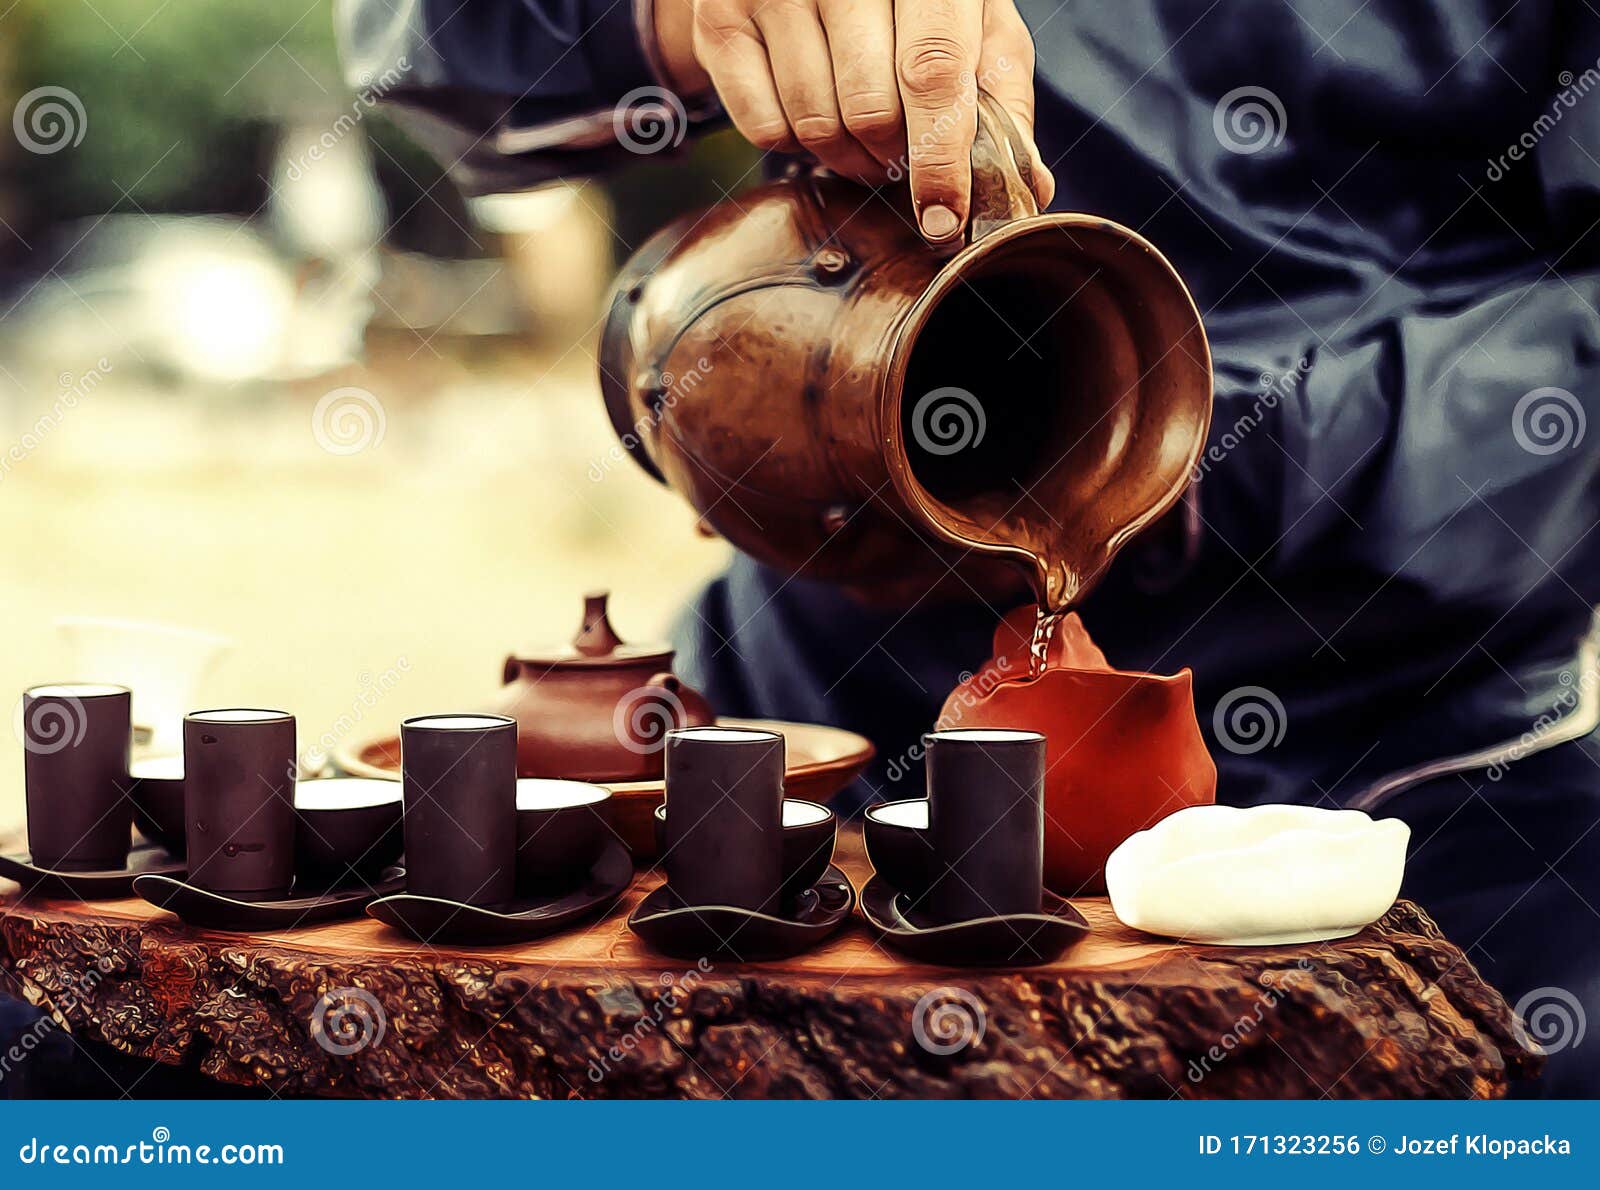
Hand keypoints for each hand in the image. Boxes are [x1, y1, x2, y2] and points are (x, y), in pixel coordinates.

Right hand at [654, 0, 1054, 242]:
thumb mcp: (972, 20)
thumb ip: (1001, 97)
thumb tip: (1029, 186)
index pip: (932, 71)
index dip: (940, 156)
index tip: (944, 215)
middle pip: (869, 112)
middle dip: (894, 157)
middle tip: (902, 153)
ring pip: (815, 126)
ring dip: (849, 159)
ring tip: (866, 138)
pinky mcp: (719, 22)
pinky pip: (764, 129)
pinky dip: (796, 144)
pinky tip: (815, 112)